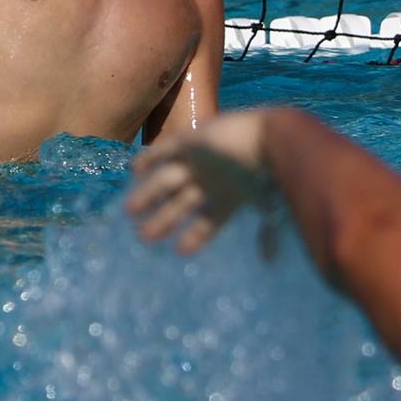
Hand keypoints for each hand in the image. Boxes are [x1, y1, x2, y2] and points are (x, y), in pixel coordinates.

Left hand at [126, 109, 272, 254]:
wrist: (270, 140)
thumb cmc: (271, 177)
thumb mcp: (270, 209)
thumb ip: (268, 233)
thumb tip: (270, 261)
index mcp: (231, 196)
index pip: (209, 221)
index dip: (196, 236)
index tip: (180, 251)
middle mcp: (213, 178)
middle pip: (182, 203)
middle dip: (164, 219)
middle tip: (143, 237)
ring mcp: (201, 160)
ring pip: (168, 181)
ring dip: (149, 194)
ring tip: (129, 211)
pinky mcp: (191, 139)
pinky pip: (165, 149)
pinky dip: (151, 157)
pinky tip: (134, 170)